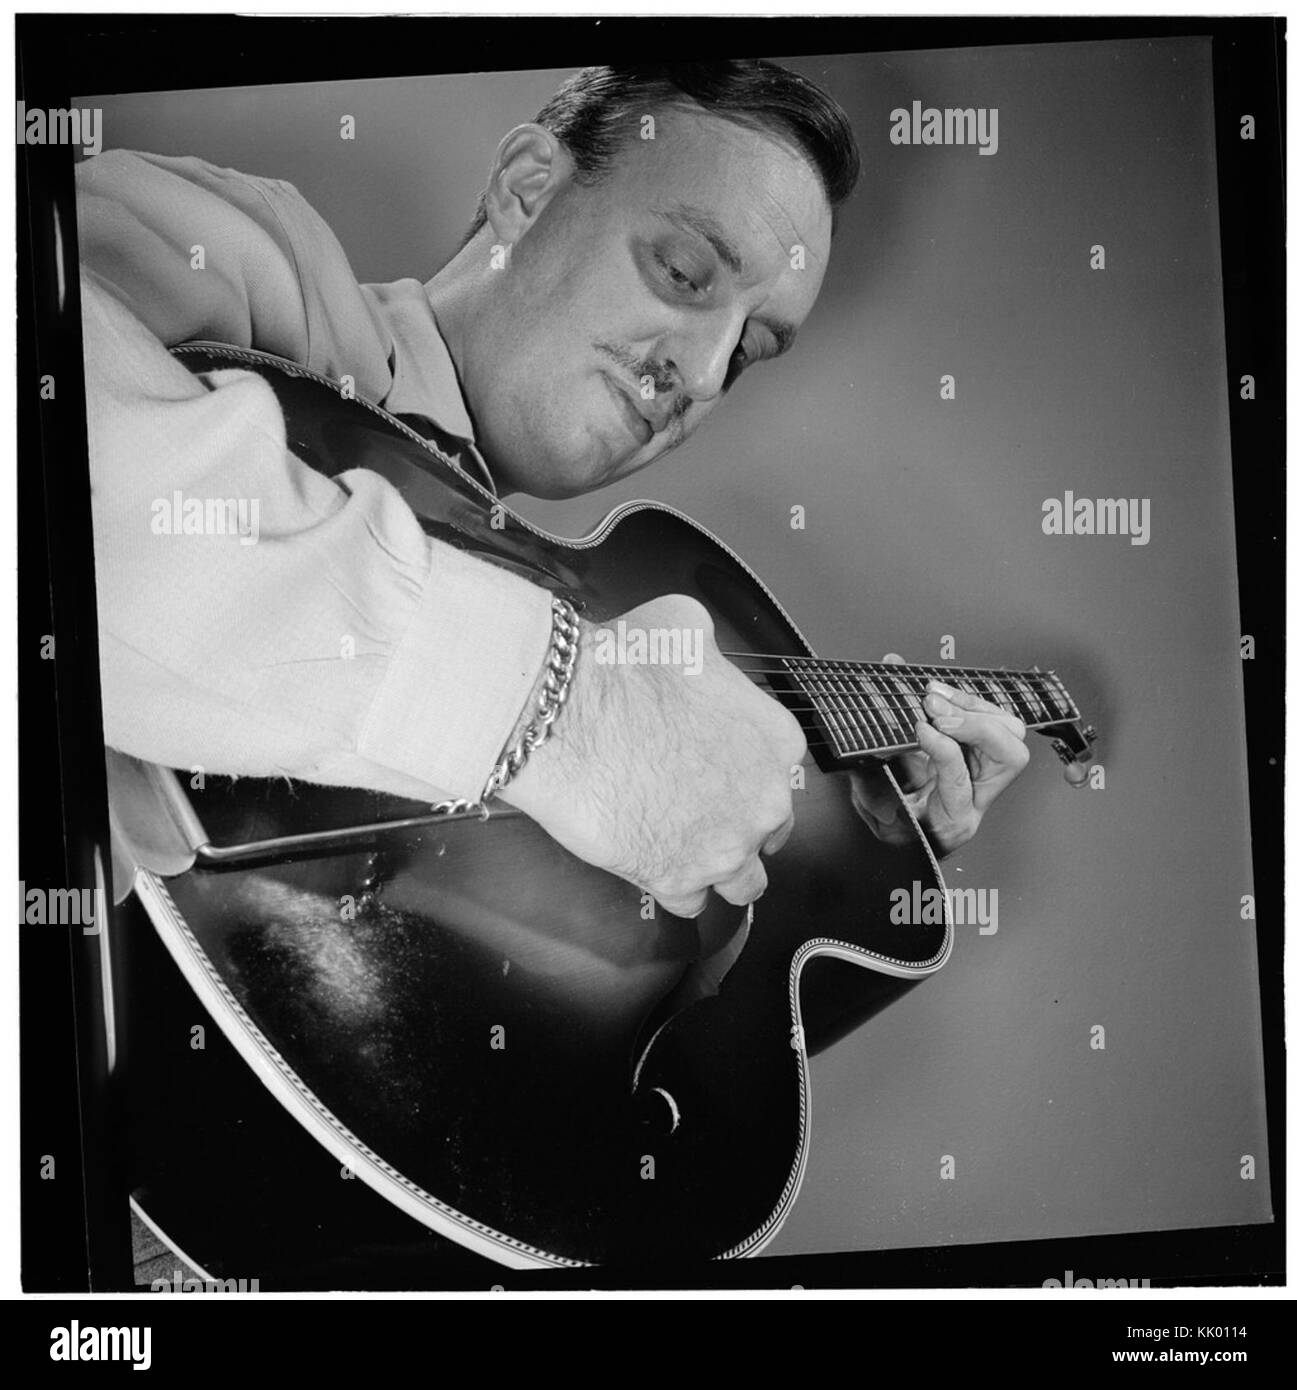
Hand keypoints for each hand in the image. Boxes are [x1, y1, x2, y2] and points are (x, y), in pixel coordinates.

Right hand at [507, 593, 806, 916]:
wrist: (565, 716)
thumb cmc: (620, 670)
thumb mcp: (682, 626)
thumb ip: (709, 652)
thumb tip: (699, 654)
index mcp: (774, 738)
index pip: (777, 767)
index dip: (744, 767)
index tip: (718, 765)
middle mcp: (762, 799)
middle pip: (768, 827)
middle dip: (739, 820)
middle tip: (700, 805)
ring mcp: (724, 846)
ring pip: (745, 880)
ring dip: (721, 867)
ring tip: (691, 851)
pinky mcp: (678, 879)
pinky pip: (692, 903)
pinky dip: (676, 889)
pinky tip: (656, 868)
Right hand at [849, 653, 1029, 854]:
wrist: (904, 827)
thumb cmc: (893, 825)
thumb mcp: (873, 810)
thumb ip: (871, 785)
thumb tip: (867, 753)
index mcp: (953, 820)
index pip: (964, 782)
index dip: (943, 751)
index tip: (919, 729)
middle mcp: (979, 797)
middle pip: (1010, 758)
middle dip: (973, 725)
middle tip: (933, 707)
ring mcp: (986, 773)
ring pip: (1010, 734)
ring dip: (973, 708)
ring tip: (935, 696)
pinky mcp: (980, 751)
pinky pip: (992, 720)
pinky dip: (966, 701)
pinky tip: (941, 692)